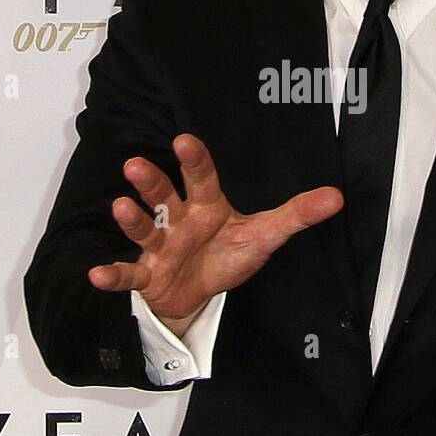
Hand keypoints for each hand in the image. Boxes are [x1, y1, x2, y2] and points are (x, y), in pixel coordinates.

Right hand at [88, 133, 343, 324]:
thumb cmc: (226, 256)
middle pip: (164, 196)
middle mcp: (179, 221)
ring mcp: (160, 247)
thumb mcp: (264, 236)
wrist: (195, 295)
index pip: (201, 178)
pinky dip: (112, 274)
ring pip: (144, 229)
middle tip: (136, 164)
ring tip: (120, 206)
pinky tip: (97, 274)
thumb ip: (297, 215)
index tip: (186, 139)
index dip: (194, 160)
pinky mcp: (147, 275)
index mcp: (207, 206)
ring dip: (132, 218)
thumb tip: (338, 197)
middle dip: (151, 182)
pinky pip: (128, 274)